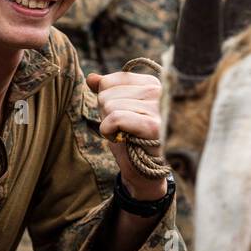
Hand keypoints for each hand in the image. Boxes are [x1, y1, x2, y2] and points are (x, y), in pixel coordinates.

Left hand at [86, 71, 165, 200]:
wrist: (145, 172)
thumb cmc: (131, 139)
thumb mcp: (116, 110)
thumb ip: (105, 91)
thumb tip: (90, 78)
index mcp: (153, 84)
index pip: (110, 81)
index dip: (107, 102)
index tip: (122, 117)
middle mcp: (160, 91)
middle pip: (107, 94)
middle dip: (107, 114)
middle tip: (124, 129)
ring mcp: (158, 108)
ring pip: (109, 106)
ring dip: (109, 125)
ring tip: (126, 135)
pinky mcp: (153, 126)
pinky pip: (115, 119)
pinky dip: (109, 131)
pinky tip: (120, 139)